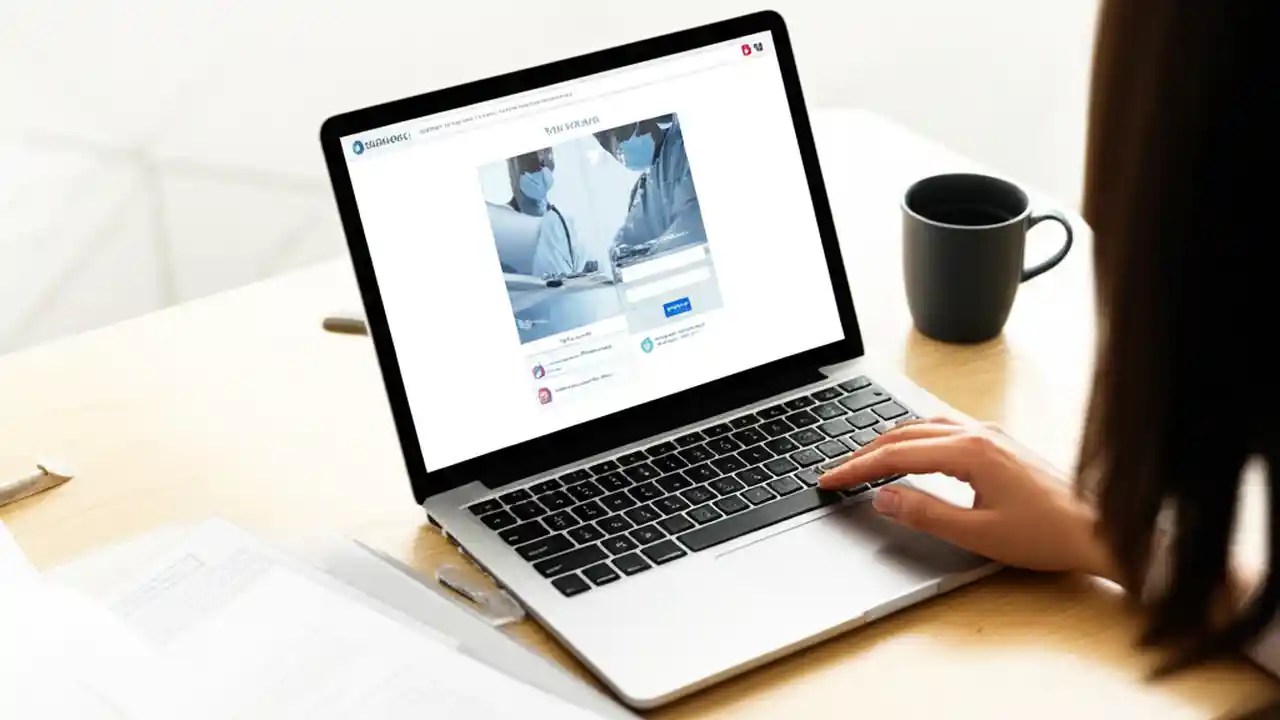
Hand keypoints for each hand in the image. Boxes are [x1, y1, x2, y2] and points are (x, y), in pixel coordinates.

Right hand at [818, 417, 1117, 580]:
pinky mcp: (1001, 444)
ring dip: (889, 440)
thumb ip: (925, 513)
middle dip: (864, 451)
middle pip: (905, 433)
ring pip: (924, 425)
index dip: (856, 468)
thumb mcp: (978, 533)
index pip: (896, 454)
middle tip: (836, 471)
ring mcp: (992, 435)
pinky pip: (945, 428)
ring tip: (864, 458)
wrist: (1100, 530)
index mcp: (970, 452)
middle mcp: (979, 434)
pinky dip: (915, 437)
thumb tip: (883, 497)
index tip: (829, 480)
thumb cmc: (1047, 535)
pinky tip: (912, 449)